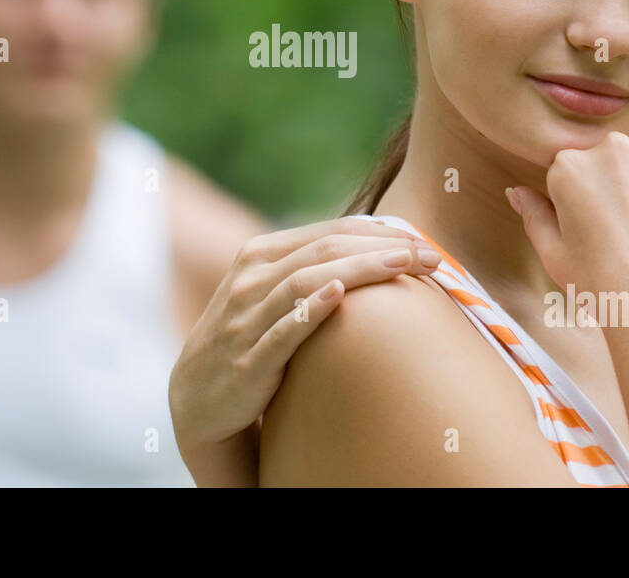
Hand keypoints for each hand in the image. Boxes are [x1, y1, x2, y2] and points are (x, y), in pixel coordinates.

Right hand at [169, 216, 441, 449]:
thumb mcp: (270, 292)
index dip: (378, 231)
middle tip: (432, 255)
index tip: (423, 240)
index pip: (328, 231)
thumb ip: (311, 268)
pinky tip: (338, 295)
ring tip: (404, 266)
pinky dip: (309, 310)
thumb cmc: (249, 338)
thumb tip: (380, 247)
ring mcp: (246, 320)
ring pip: (305, 282)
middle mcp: (250, 280)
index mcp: (260, 255)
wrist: (196, 398)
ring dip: (359, 270)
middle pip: (324, 250)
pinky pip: (281, 331)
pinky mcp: (246, 362)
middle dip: (381, 248)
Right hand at [505, 131, 628, 316]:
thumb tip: (516, 192)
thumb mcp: (553, 254)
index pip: (570, 171)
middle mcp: (613, 150)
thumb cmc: (600, 285)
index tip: (591, 231)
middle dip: (614, 188)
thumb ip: (534, 215)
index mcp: (568, 166)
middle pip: (610, 162)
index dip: (580, 203)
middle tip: (622, 235)